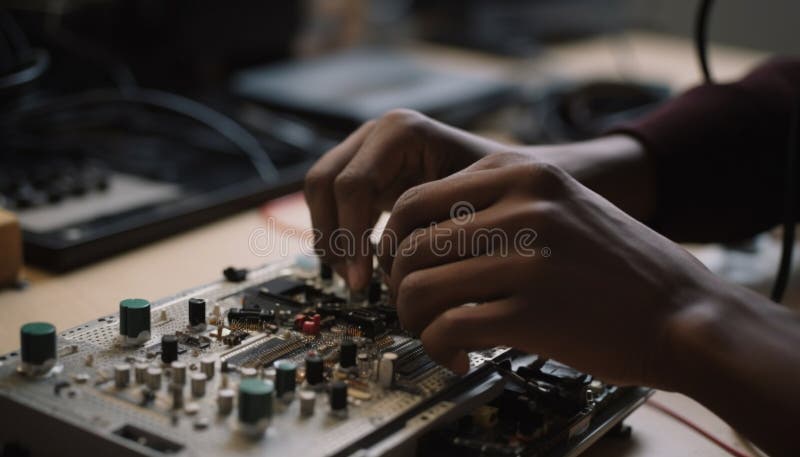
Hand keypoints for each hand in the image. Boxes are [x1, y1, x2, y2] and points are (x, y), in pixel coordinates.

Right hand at [304, 109, 509, 289]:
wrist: (506, 176)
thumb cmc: (500, 186)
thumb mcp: (477, 198)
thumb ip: (438, 219)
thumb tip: (405, 263)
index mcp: (401, 131)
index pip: (353, 184)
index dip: (350, 235)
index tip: (361, 278)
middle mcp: (376, 134)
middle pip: (324, 183)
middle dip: (333, 237)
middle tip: (352, 281)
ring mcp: (365, 151)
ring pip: (320, 193)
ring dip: (329, 239)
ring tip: (355, 278)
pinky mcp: (363, 175)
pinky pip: (331, 203)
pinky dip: (338, 236)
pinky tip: (360, 267)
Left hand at [380, 151, 718, 386]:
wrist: (683, 312)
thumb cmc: (619, 266)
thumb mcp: (561, 204)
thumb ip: (498, 205)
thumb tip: (426, 232)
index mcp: (523, 172)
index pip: (415, 200)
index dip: (396, 244)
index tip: (405, 269)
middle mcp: (523, 206)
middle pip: (410, 246)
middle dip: (399, 285)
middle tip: (414, 307)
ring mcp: (527, 258)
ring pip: (419, 287)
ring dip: (413, 319)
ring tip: (434, 332)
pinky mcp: (533, 312)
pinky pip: (448, 328)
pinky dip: (439, 348)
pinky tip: (460, 356)